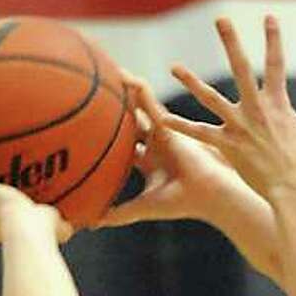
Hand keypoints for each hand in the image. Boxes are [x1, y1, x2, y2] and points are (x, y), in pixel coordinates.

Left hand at [95, 74, 245, 228]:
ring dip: (125, 91)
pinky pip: (152, 104)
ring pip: (140, 108)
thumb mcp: (142, 208)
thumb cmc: (180, 204)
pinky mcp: (171, 126)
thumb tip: (89, 225)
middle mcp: (155, 145)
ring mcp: (163, 134)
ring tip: (106, 70)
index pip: (125, 145)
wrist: (208, 196)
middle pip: (131, 122)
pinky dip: (140, 91)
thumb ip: (118, 215)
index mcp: (149, 162)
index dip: (109, 136)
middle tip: (93, 92)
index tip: (87, 127)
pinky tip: (126, 76)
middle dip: (116, 108)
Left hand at [165, 16, 295, 200]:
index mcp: (278, 104)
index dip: (273, 39)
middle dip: (231, 43)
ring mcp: (240, 127)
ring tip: (174, 66)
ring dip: (192, 82)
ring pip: (212, 99)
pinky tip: (161, 118)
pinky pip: (200, 134)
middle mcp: (256, 110)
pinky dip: (181, 127)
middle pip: (241, 69)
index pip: (276, 64)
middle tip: (220, 19)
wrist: (294, 192)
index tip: (268, 16)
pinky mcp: (228, 146)